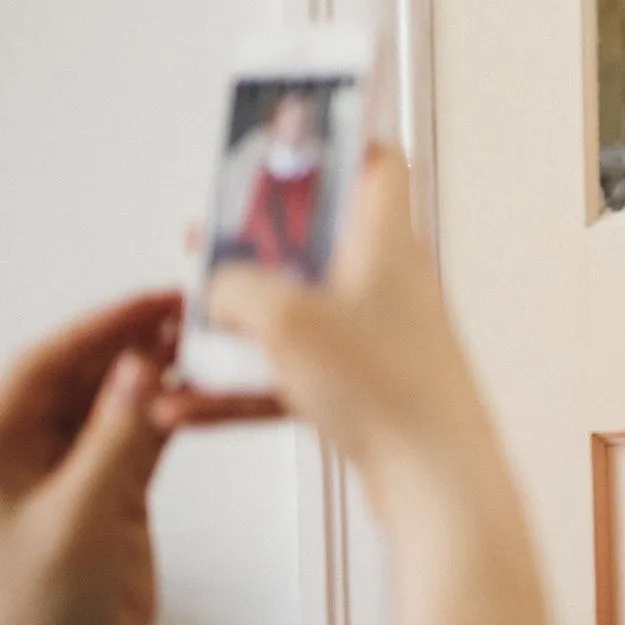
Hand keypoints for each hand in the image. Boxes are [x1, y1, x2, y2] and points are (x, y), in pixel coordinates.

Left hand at [0, 293, 179, 624]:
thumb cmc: (30, 618)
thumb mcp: (74, 520)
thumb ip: (112, 442)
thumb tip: (140, 369)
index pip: (45, 365)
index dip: (100, 327)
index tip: (153, 300)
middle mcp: (27, 452)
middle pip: (83, 375)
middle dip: (131, 340)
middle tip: (189, 309)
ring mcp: (71, 474)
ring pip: (116, 403)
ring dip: (155, 373)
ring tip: (202, 340)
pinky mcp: (111, 498)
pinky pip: (142, 439)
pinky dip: (170, 414)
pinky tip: (200, 390)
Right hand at [158, 149, 497, 486]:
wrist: (437, 484)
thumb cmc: (391, 393)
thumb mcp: (285, 319)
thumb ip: (237, 286)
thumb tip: (220, 288)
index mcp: (387, 242)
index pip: (377, 165)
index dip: (336, 143)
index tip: (288, 140)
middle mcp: (391, 285)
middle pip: (320, 241)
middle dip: (257, 243)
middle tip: (210, 244)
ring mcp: (380, 339)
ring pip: (299, 311)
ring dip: (241, 319)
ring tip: (187, 326)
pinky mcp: (369, 390)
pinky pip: (294, 374)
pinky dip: (245, 385)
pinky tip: (190, 405)